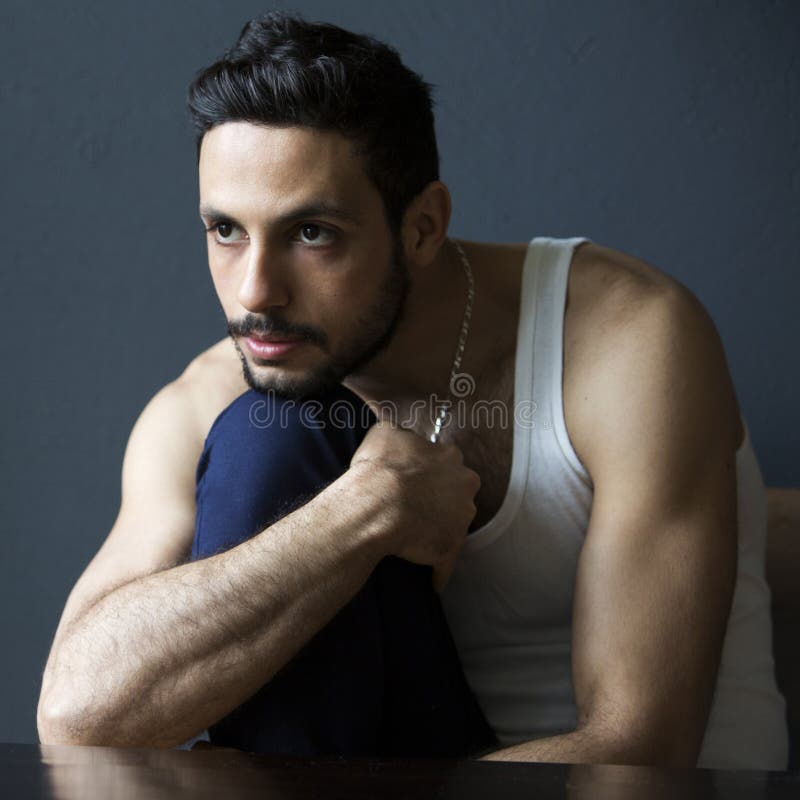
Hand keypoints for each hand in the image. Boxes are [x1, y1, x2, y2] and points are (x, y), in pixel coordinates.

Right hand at [350, 421, 479, 590]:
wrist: (376, 504)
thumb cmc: (379, 467)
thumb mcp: (385, 432)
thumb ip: (399, 434)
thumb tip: (398, 435)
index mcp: (451, 457)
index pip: (447, 462)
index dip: (430, 470)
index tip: (414, 478)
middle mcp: (464, 486)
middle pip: (458, 493)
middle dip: (442, 499)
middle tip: (415, 505)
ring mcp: (460, 518)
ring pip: (454, 525)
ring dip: (440, 530)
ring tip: (416, 538)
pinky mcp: (450, 546)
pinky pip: (446, 562)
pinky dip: (439, 571)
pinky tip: (432, 583)